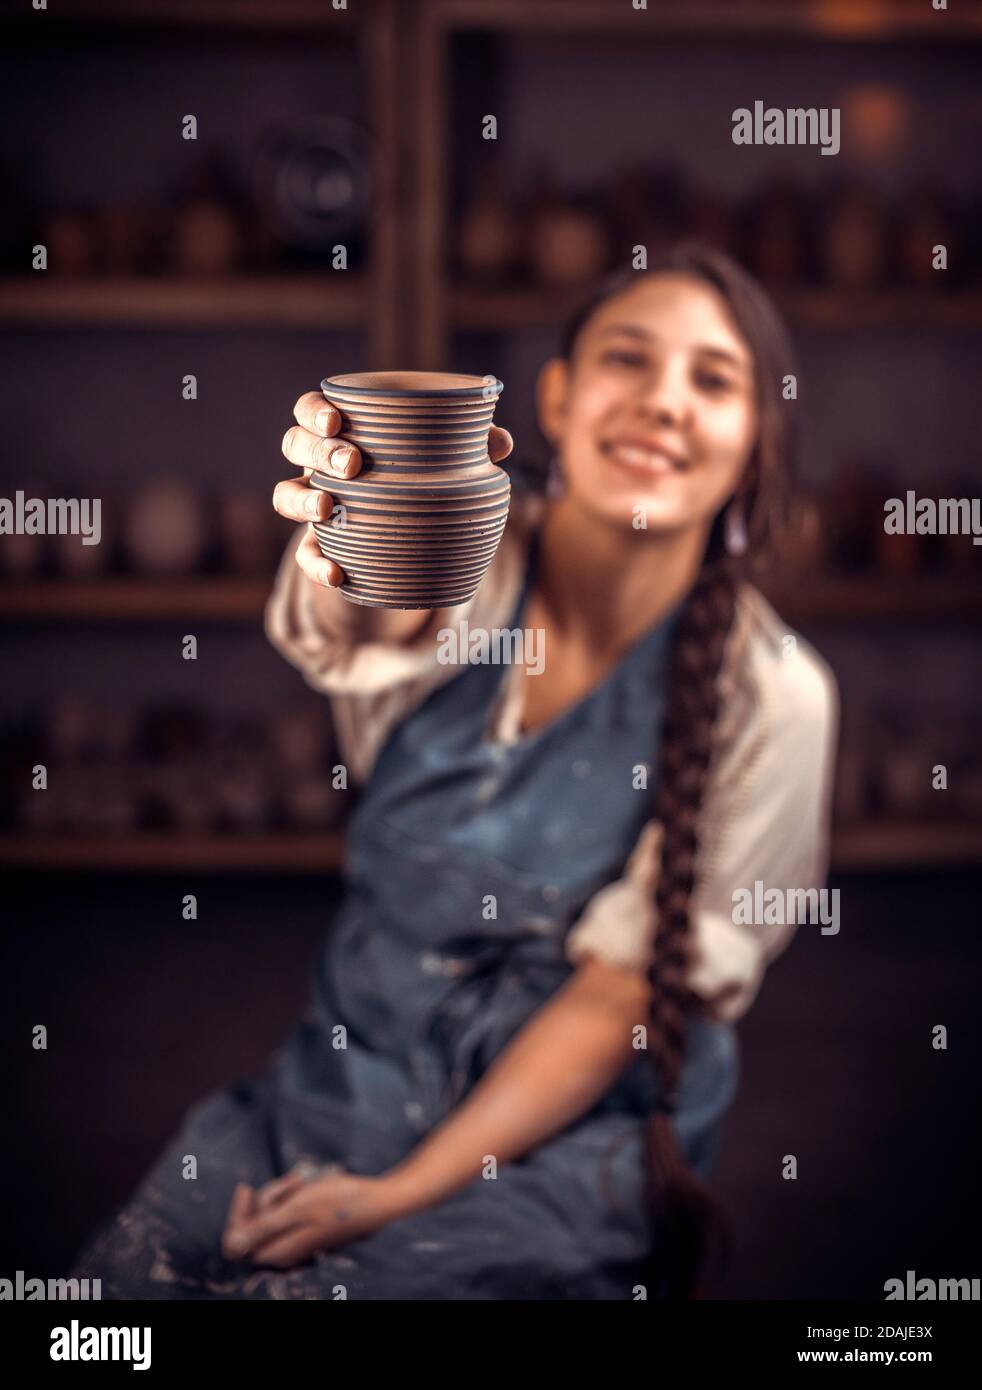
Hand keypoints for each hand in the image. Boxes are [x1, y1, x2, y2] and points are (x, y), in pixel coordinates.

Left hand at [220, 1162, 403, 1267]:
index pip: (234, 1242)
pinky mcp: (302, 1230)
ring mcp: (293, 1241)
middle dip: (264, 1198)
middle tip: (288, 1182)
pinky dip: (289, 1196)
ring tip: (301, 1181)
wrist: (376, 1200)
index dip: (237, 1216)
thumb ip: (262, 1228)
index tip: (248, 1188)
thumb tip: (230, 1246)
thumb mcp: (298, 1208)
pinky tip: (304, 1184)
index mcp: (277, 1252)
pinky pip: (283, 1213)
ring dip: (279, 1193)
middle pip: (251, 1226)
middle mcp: (282, 1252)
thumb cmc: (339, 1202)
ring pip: (267, 1215)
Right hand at [272, 390, 513, 588]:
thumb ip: (466, 447)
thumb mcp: (439, 462)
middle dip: (317, 451)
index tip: (336, 420)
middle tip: (351, 463)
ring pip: (285, 495)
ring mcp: (313, 504)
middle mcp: (317, 466)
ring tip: (328, 507)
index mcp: (341, 433)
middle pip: (296, 445)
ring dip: (302, 499)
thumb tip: (500, 441)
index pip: (311, 411)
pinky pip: (304, 556)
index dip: (315, 412)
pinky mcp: (317, 546)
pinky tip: (337, 575)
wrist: (398, 538)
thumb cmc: (415, 480)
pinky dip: (316, 566)